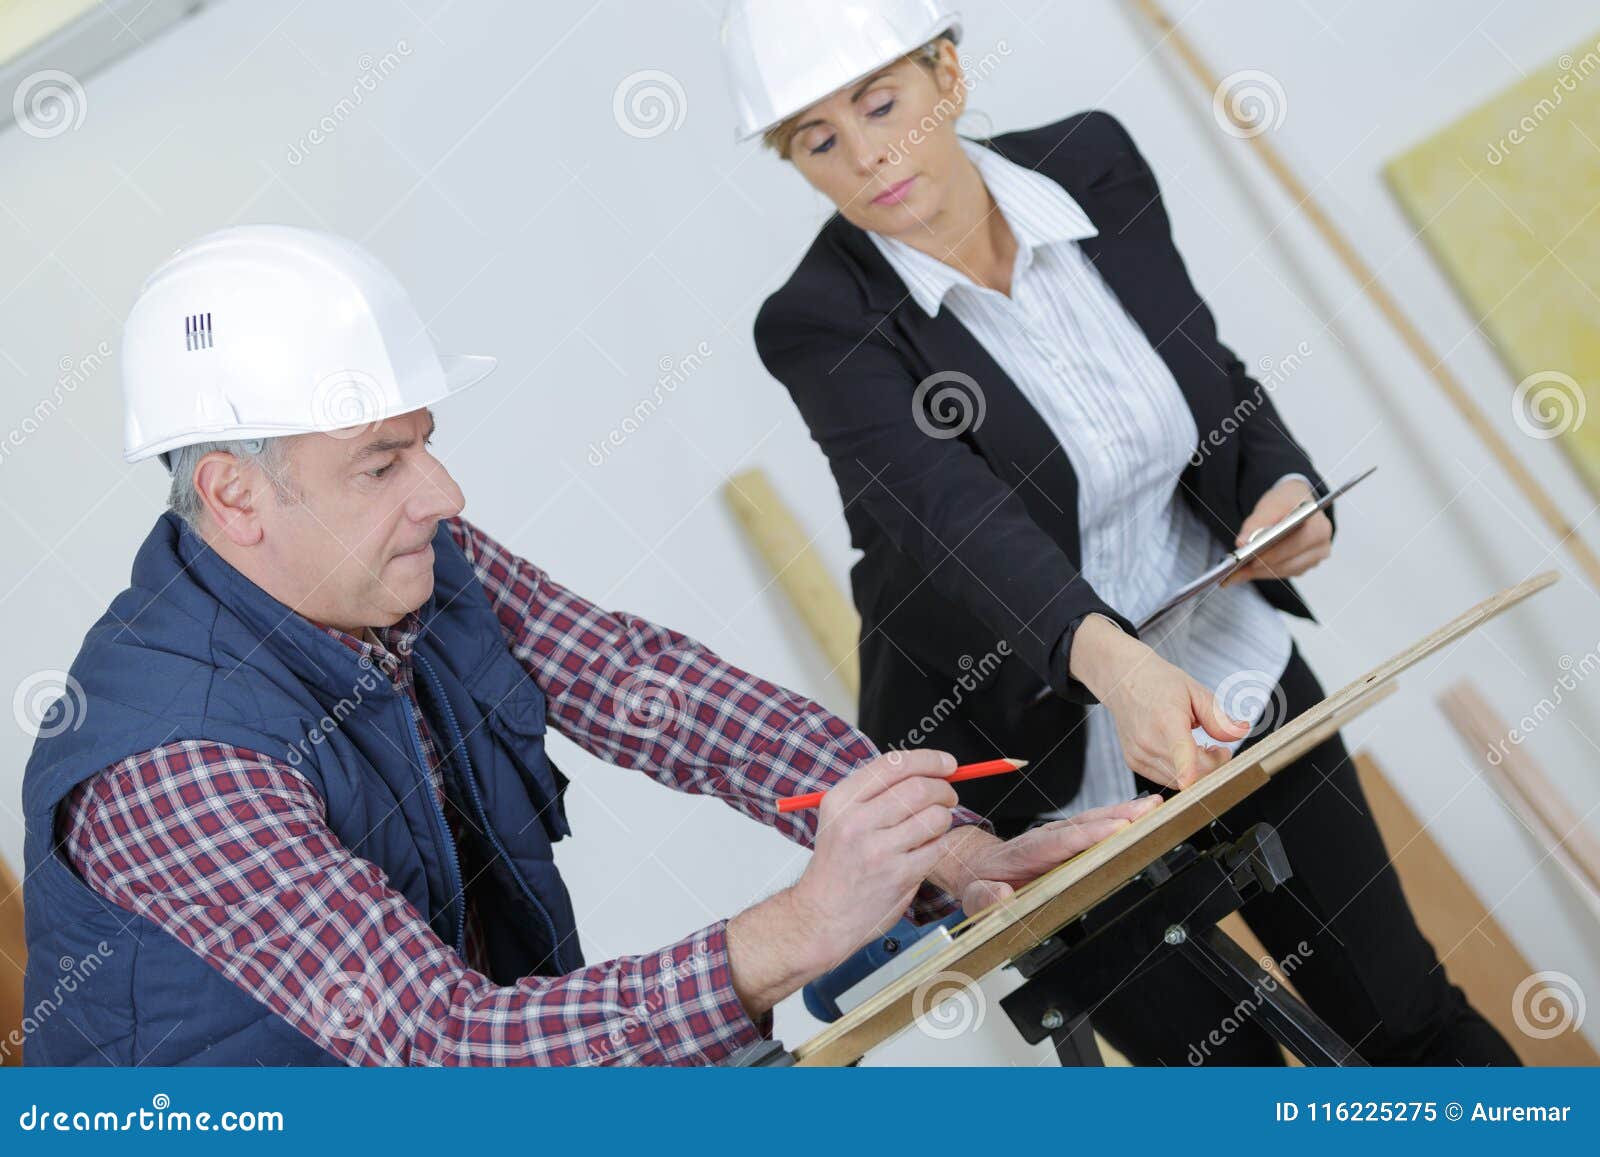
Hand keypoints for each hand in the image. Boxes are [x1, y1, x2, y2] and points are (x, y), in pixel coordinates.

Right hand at [789, 748, 959, 966]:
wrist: (821, 915)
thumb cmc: (837, 865)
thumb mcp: (840, 818)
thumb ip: (875, 792)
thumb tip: (926, 769)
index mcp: (841, 800)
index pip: (894, 764)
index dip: (929, 759)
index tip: (948, 763)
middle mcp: (856, 822)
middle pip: (920, 788)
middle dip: (944, 789)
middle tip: (948, 796)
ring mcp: (877, 850)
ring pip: (934, 818)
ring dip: (944, 818)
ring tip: (934, 826)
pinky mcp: (898, 875)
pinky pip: (937, 848)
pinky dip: (940, 845)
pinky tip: (926, 850)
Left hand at [929, 796, 1164, 912]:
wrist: (975, 866)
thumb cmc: (978, 882)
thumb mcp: (974, 897)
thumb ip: (986, 898)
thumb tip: (1003, 896)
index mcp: (1025, 853)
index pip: (1058, 843)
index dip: (1086, 836)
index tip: (1113, 830)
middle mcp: (1045, 839)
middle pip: (1083, 825)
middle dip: (1117, 816)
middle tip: (1149, 811)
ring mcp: (1058, 837)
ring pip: (1093, 822)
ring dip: (1124, 814)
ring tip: (1156, 808)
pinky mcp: (1069, 840)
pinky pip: (1095, 827)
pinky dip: (1120, 820)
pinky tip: (1143, 816)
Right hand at [1069, 615, 1248, 788]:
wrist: (1122, 679)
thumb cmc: (1157, 682)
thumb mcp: (1195, 692)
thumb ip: (1218, 718)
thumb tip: (1240, 732)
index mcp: (1166, 719)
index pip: (1179, 750)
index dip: (1187, 769)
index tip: (1191, 782)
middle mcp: (1148, 740)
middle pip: (1190, 772)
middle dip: (1213, 766)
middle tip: (1219, 749)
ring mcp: (1139, 754)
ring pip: (1178, 781)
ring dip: (1197, 771)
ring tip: (1199, 747)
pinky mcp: (1134, 762)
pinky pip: (1165, 779)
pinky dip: (1180, 771)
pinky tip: (1183, 753)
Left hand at [1222, 476, 1331, 586]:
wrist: (1294, 503)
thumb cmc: (1285, 501)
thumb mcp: (1271, 504)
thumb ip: (1256, 523)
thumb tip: (1242, 544)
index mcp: (1319, 527)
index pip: (1293, 544)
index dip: (1271, 553)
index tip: (1249, 559)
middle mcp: (1321, 546)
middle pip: (1288, 562)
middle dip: (1260, 566)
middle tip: (1234, 571)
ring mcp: (1314, 559)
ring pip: (1283, 571)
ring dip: (1258, 572)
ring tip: (1234, 574)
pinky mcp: (1304, 566)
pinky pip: (1281, 573)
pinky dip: (1263, 572)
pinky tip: (1244, 571)